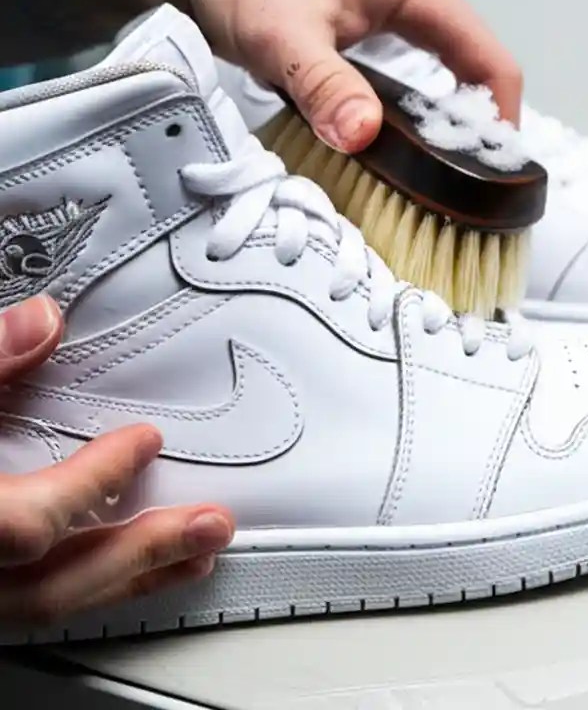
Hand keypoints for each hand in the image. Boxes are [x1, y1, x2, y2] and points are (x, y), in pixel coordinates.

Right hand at [0, 296, 234, 627]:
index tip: (147, 442)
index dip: (94, 482)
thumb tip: (45, 321)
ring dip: (130, 580)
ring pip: (45, 610)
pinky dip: (90, 588)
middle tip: (215, 525)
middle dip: (144, 552)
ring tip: (199, 556)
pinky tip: (133, 571)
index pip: (27, 522)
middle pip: (54, 586)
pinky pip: (32, 612)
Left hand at [191, 0, 522, 152]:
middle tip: (465, 184)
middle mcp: (418, 6)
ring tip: (436, 176)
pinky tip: (397, 150)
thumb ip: (323, 83)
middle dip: (476, 127)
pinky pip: (416, 81)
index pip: (490, 60)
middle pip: (476, 72)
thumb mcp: (283, 36)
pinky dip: (416, 118)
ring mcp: (397, 22)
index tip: (492, 168)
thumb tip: (361, 133)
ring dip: (447, 126)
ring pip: (447, 78)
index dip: (501, 116)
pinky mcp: (372, 40)